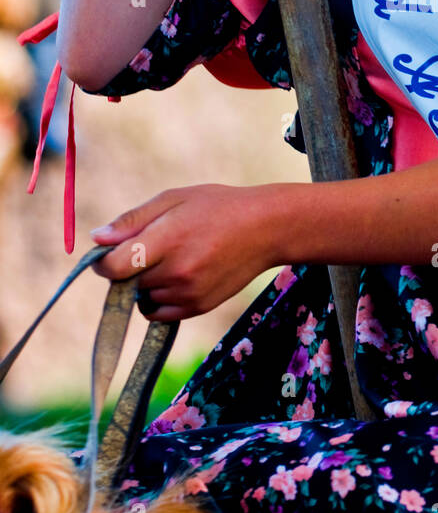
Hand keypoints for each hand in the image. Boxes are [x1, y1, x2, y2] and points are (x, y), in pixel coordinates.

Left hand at [88, 184, 276, 320]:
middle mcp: (177, 271)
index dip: (103, 262)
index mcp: (167, 239)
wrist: (265, 228)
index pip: (115, 266)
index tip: (107, 254)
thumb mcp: (174, 199)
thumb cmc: (217, 206)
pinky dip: (158, 299)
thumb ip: (132, 220)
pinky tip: (175, 277)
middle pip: (127, 282)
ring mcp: (188, 293)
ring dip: (145, 284)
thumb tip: (96, 239)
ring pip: (142, 298)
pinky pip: (159, 313)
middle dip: (128, 268)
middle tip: (150, 248)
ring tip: (171, 259)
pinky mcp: (198, 307)